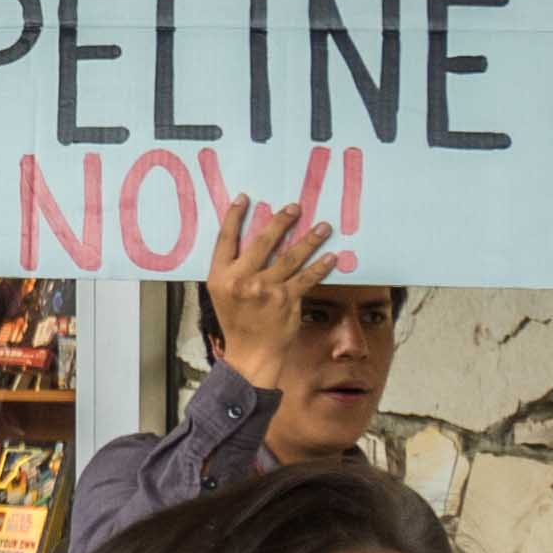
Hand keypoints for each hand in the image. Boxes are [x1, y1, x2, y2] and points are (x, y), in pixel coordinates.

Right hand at [200, 194, 336, 392]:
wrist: (251, 354)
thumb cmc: (237, 322)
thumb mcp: (222, 295)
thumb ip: (233, 270)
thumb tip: (251, 241)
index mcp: (220, 277)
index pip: (225, 240)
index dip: (234, 217)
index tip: (244, 198)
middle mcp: (241, 281)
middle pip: (262, 242)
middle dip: (281, 221)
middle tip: (295, 207)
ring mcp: (264, 290)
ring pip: (290, 257)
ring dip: (310, 239)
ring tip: (323, 226)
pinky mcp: (286, 300)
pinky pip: (307, 277)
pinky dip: (321, 266)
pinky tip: (332, 256)